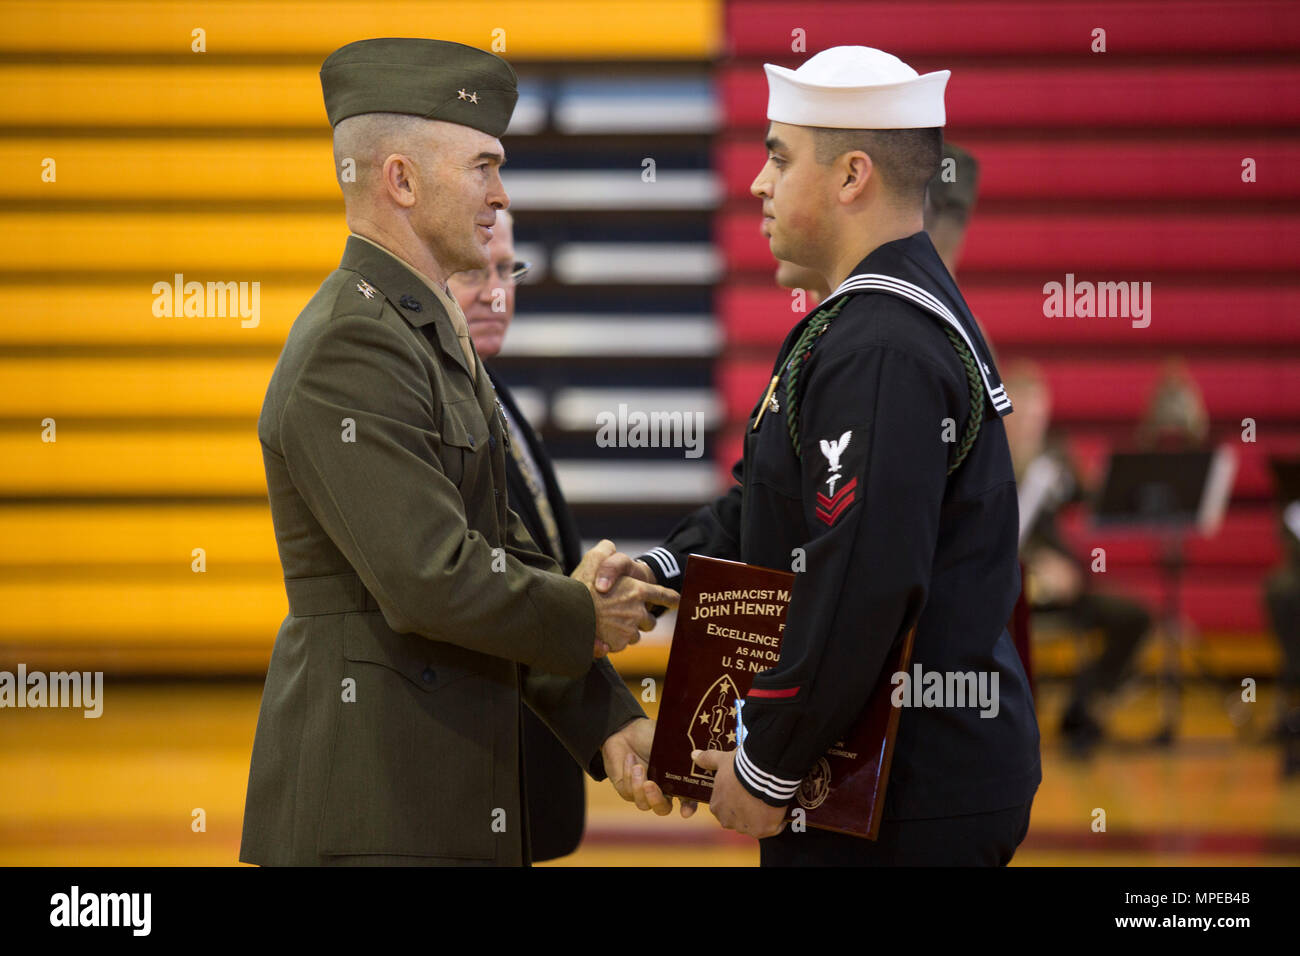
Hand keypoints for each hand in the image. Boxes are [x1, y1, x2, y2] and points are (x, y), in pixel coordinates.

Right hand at [572, 541, 678, 656]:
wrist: (566, 612)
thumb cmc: (581, 584)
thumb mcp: (593, 558)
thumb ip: (605, 550)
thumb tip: (609, 545)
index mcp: (637, 590)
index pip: (662, 595)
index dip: (671, 599)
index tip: (678, 602)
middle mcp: (636, 611)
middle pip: (650, 621)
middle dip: (642, 620)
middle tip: (626, 615)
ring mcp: (628, 629)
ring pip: (636, 635)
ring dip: (628, 632)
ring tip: (610, 625)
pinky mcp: (618, 644)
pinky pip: (622, 645)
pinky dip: (615, 642)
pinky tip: (602, 635)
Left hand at [601, 718, 697, 817]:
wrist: (626, 730)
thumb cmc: (649, 735)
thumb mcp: (667, 742)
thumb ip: (679, 753)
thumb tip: (693, 756)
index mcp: (676, 780)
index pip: (687, 800)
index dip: (688, 808)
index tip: (685, 812)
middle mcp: (661, 790)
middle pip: (662, 809)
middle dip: (657, 801)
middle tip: (650, 784)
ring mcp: (643, 792)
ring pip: (643, 804)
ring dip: (638, 786)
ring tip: (638, 767)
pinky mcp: (626, 790)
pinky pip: (628, 792)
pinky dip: (628, 774)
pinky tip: (630, 759)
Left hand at [691, 748, 786, 837]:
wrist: (761, 773)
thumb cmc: (739, 767)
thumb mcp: (722, 760)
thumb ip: (707, 759)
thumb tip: (693, 755)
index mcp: (716, 807)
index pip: (724, 807)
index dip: (735, 798)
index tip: (744, 789)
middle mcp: (728, 821)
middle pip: (738, 819)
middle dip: (746, 810)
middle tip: (756, 793)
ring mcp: (746, 828)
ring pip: (755, 825)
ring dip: (760, 816)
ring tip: (767, 798)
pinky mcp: (763, 831)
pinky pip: (772, 828)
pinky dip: (776, 821)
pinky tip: (778, 807)